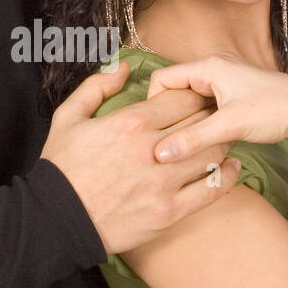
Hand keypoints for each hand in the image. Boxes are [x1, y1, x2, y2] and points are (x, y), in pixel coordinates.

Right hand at [39, 62, 240, 255]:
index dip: (194, 95)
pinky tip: (231, 168)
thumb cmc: (61, 167)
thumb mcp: (68, 117)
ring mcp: (163, 182)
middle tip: (217, 115)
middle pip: (201, 122)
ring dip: (222, 141)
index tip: (198, 98)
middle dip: (212, 114)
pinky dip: (228, 176)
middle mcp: (152, 149)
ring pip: (212, 153)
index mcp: (131, 122)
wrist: (56, 220)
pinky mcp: (169, 211)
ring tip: (224, 138)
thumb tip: (123, 68)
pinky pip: (211, 190)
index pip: (181, 98)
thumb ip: (97, 87)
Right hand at [141, 53, 287, 162]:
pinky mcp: (237, 90)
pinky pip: (207, 102)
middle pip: (176, 88)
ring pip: (192, 97)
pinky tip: (210, 137)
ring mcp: (227, 77)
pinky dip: (203, 118)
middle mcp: (216, 66)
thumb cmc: (275, 112)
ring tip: (190, 142)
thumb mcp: (230, 127)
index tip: (157, 131)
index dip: (154, 105)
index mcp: (209, 66)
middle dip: (171, 114)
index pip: (162, 79)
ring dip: (188, 118)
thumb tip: (159, 154)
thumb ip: (193, 139)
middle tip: (171, 140)